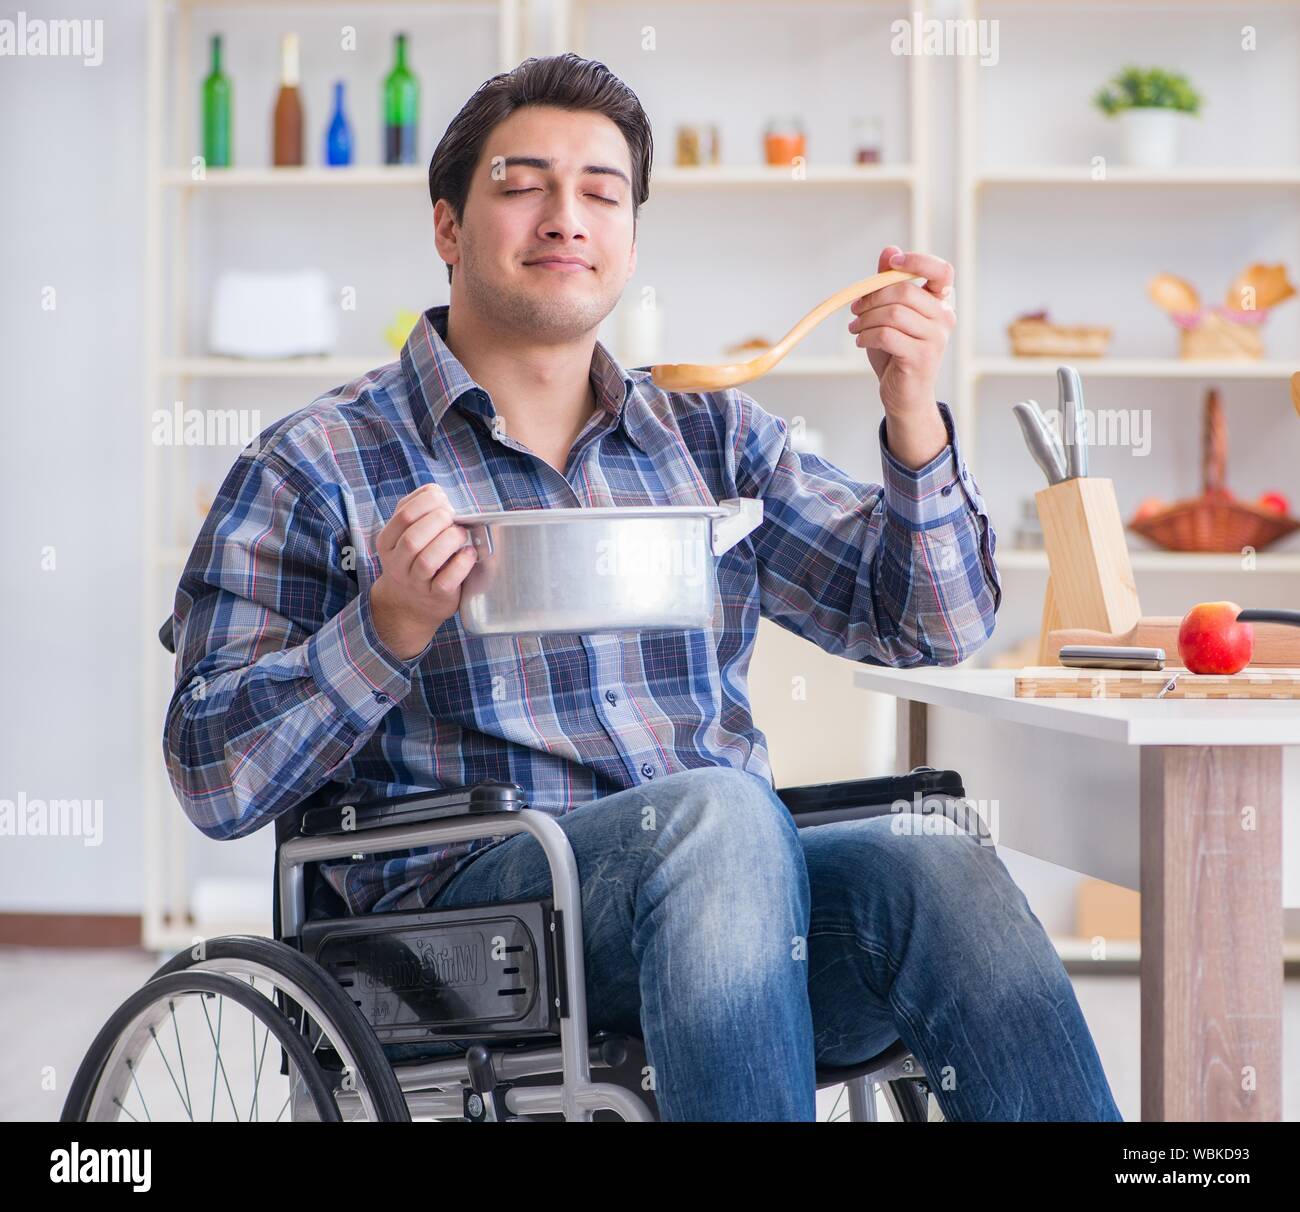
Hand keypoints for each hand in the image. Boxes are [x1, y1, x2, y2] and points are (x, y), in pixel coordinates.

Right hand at [370, 483, 476, 659]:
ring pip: (428, 560)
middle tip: (453, 518)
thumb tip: (436, 492)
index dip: (427, 502)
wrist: (408, 604)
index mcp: (388, 541)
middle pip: (413, 538)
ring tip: (460, 534)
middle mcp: (397, 563)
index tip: (443, 501)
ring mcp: (416, 582)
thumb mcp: (404, 534)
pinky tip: (469, 553)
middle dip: (438, 521)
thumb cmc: (413, 560)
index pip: (404, 515)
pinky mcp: (436, 596)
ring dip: (449, 541)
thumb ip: (416, 509)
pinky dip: (462, 564)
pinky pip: (447, 580)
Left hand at [849, 245, 955, 466]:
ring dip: (865, 319)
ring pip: (893, 313)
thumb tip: (889, 250)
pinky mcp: (922, 357)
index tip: (891, 264)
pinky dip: (866, 335)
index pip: (941, 270)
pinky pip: (887, 335)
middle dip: (872, 297)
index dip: (917, 262)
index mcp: (941, 302)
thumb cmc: (897, 353)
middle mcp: (945, 317)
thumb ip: (890, 284)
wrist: (904, 396)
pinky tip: (861, 341)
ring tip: (855, 328)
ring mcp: (936, 338)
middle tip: (855, 310)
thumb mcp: (890, 314)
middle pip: (904, 291)